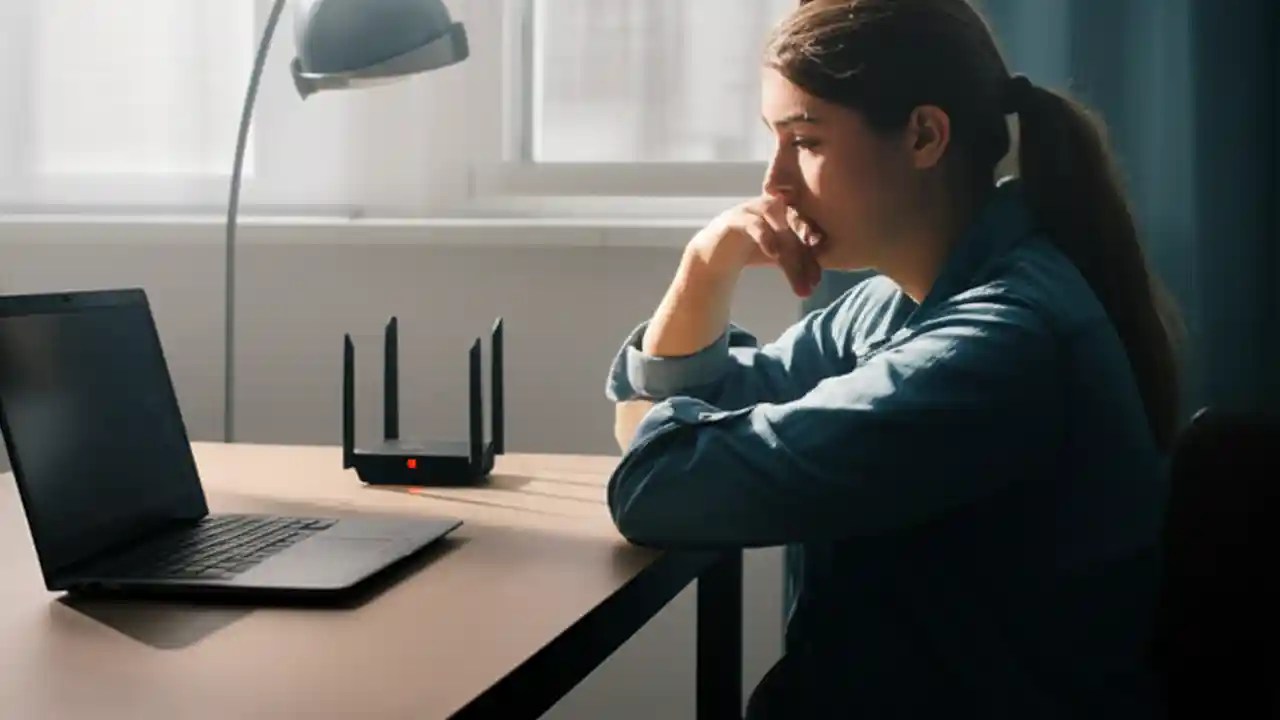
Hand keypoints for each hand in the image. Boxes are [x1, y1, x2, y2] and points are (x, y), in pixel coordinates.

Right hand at [687, 195, 824, 297]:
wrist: (714, 254)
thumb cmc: (753, 250)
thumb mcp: (779, 256)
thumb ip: (798, 263)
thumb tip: (816, 283)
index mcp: (789, 212)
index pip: (807, 232)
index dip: (814, 256)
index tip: (816, 280)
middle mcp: (774, 207)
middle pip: (796, 228)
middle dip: (804, 256)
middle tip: (810, 281)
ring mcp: (754, 209)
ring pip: (778, 224)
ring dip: (789, 247)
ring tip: (795, 270)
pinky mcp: (735, 218)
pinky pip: (754, 223)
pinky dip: (766, 237)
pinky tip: (773, 254)